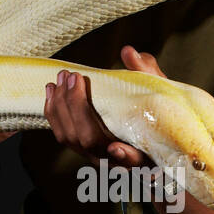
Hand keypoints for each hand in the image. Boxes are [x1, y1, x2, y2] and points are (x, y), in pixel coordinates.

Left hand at [43, 45, 166, 164]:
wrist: (152, 130)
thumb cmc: (159, 112)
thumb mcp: (162, 92)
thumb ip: (147, 73)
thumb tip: (129, 52)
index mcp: (145, 153)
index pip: (134, 161)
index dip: (124, 156)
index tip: (115, 147)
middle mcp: (117, 162)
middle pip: (89, 141)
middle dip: (76, 107)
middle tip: (73, 76)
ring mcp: (97, 157)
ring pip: (71, 138)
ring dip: (61, 107)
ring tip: (60, 79)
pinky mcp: (83, 149)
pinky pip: (63, 134)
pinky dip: (54, 112)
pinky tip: (52, 91)